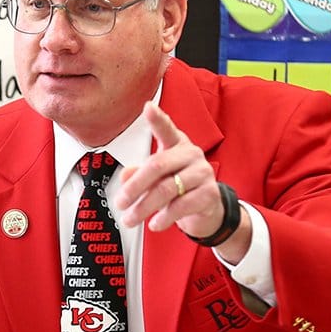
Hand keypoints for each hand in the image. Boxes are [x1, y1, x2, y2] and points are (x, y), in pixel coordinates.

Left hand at [111, 101, 225, 237]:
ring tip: (130, 219)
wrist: (207, 209)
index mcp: (177, 144)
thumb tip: (125, 175)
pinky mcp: (210, 194)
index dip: (157, 118)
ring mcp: (203, 173)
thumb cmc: (179, 187)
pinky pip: (182, 206)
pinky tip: (154, 224)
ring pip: (167, 189)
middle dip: (134, 187)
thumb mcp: (156, 179)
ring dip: (144, 207)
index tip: (148, 107)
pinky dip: (164, 217)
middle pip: (157, 166)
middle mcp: (191, 154)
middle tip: (120, 203)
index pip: (166, 129)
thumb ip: (139, 174)